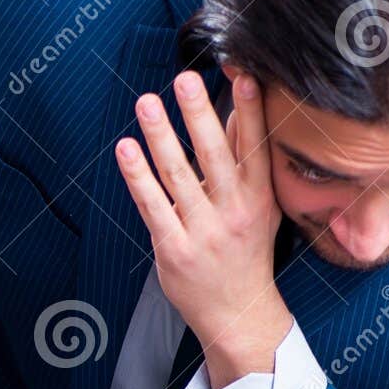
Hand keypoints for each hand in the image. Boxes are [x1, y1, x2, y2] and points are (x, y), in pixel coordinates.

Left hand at [116, 69, 291, 388]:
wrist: (238, 313)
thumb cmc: (246, 252)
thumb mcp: (261, 207)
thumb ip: (247, 161)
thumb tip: (238, 110)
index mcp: (260, 197)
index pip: (255, 146)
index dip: (250, 111)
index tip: (243, 74)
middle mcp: (234, 212)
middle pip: (214, 156)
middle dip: (199, 115)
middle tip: (185, 79)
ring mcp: (203, 232)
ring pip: (178, 176)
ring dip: (161, 136)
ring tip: (147, 102)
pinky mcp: (174, 249)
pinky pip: (153, 206)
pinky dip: (138, 177)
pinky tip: (127, 149)